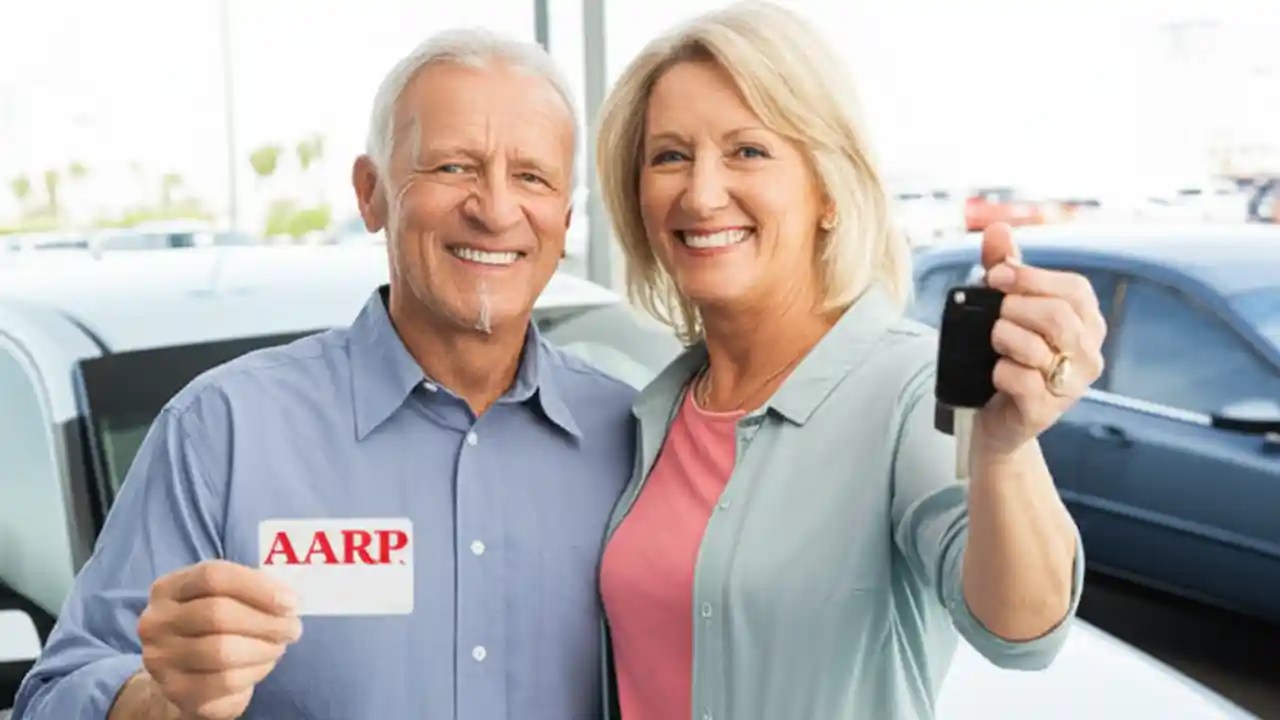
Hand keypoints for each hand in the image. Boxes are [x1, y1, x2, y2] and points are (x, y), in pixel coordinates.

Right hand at [136, 560, 302, 719]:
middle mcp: (156, 621)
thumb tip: (287, 602)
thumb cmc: (216, 627)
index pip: (213, 576)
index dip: (257, 587)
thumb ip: (252, 592)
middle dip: (265, 622)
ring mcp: (160, 658)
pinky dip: (254, 672)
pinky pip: (224, 682)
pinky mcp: (174, 690)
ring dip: (263, 649)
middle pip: (216, 613)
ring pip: (221, 651)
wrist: (188, 675)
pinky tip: (263, 665)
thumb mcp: (227, 599)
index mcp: (168, 588)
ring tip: (279, 647)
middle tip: (293, 629)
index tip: (291, 602)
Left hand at [974, 222, 1106, 455]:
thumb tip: (998, 227)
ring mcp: (1071, 386)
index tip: (996, 277)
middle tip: (993, 315)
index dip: (1032, 278)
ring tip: (994, 344)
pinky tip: (994, 373)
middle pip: (1057, 316)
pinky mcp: (1046, 411)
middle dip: (1014, 309)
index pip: (1074, 289)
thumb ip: (1004, 266)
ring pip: (1037, 347)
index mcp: (1087, 322)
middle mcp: (1088, 354)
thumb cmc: (1005, 355)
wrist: (992, 417)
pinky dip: (998, 371)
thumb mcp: (1005, 307)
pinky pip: (1020, 379)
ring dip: (1003, 338)